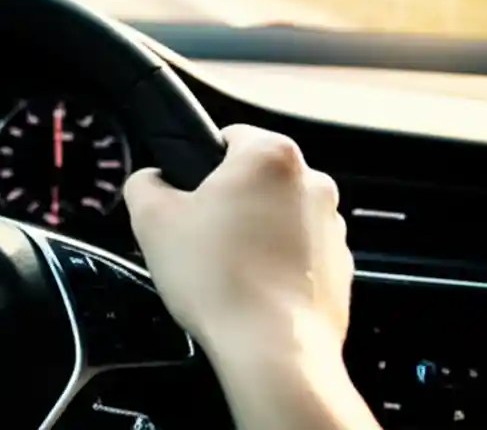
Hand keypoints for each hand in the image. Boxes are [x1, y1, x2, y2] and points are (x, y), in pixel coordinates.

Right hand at [124, 126, 374, 429]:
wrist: (271, 349)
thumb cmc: (217, 279)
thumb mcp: (151, 219)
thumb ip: (143, 182)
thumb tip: (150, 180)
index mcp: (271, 154)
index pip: (228, 137)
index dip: (198, 167)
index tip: (185, 199)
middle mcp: (313, 182)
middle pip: (255, 179)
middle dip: (228, 202)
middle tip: (198, 238)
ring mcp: (334, 226)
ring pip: (278, 217)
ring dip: (254, 233)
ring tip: (225, 270)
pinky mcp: (343, 267)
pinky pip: (299, 254)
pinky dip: (277, 265)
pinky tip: (251, 290)